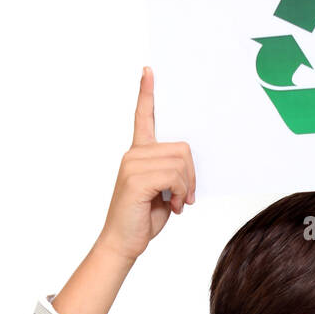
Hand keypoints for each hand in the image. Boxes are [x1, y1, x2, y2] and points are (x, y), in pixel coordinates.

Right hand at [96, 67, 196, 266]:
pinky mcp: (136, 178)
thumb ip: (172, 172)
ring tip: (176, 203)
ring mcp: (133, 164)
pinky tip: (172, 206)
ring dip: (186, 187)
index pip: (143, 117)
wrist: (123, 242)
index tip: (149, 71)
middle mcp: (134, 154)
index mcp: (139, 154)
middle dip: (191, 175)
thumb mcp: (163, 191)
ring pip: (180, 163)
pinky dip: (180, 193)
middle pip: (182, 148)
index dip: (147, 94)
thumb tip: (188, 165)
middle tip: (186, 196)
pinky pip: (174, 176)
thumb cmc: (142, 218)